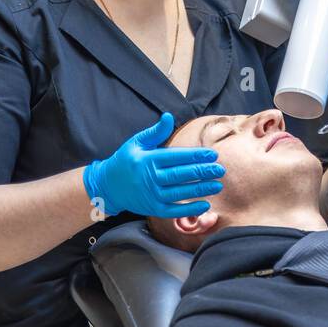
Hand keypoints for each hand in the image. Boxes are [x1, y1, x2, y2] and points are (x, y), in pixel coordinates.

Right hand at [83, 112, 223, 217]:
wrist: (106, 186)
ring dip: (200, 189)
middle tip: (220, 169)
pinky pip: (173, 210)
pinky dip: (189, 209)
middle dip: (203, 172)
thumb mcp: (136, 142)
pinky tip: (205, 204)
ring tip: (217, 185)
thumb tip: (169, 116)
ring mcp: (151, 195)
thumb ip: (155, 132)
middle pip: (181, 175)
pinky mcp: (152, 208)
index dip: (196, 156)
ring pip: (180, 192)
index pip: (176, 157)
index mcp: (147, 160)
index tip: (212, 155)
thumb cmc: (124, 160)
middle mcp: (149, 178)